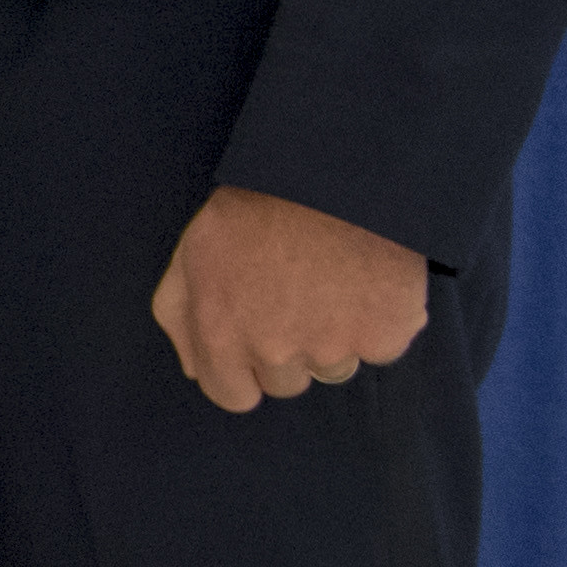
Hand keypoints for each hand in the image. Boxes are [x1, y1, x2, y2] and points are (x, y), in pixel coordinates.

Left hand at [149, 185, 430, 413]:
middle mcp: (275, 353)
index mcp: (222, 337)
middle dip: (289, 351)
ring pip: (335, 368)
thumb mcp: (191, 252)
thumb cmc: (253, 206)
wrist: (328, 171)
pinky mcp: (386, 334)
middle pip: (285, 383)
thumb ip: (180, 316)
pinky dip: (381, 320)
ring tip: (332, 281)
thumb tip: (194, 369)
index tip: (258, 337)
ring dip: (335, 338)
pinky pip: (383, 346)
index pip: (232, 396)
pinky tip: (368, 278)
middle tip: (297, 295)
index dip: (244, 369)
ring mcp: (334, 348)